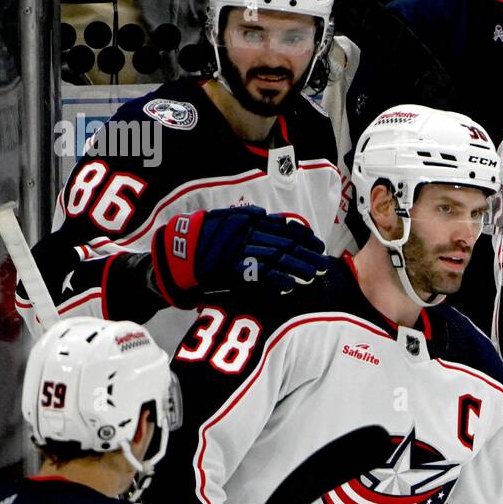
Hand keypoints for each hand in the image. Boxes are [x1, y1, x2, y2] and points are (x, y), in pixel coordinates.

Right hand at [150, 206, 328, 308]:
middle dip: (306, 254)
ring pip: (277, 259)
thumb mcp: (229, 219)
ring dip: (298, 267)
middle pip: (284, 244)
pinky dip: (275, 281)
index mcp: (249, 221)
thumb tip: (273, 216)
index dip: (302, 236)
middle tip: (323, 264)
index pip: (283, 227)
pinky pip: (259, 274)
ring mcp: (242, 251)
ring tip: (314, 275)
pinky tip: (289, 287)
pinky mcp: (234, 268)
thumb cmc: (205, 236)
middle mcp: (249, 234)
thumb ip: (250, 218)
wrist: (178, 250)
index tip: (317, 243)